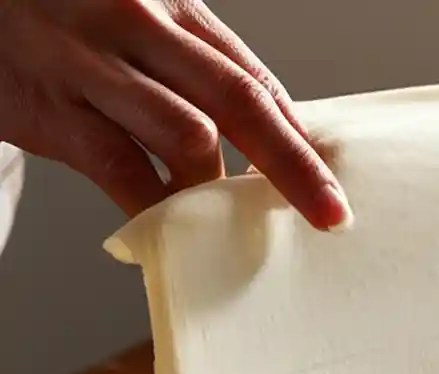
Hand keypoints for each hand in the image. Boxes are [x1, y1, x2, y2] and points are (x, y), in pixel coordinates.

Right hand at [0, 0, 349, 229]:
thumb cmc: (63, 20)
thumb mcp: (136, 20)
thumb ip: (193, 66)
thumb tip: (269, 132)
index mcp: (173, 6)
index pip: (255, 76)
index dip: (299, 136)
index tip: (332, 182)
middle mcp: (140, 25)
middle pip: (241, 102)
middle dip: (294, 166)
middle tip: (329, 214)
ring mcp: (93, 66)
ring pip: (187, 137)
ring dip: (216, 190)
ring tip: (222, 220)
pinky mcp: (51, 109)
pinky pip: (121, 169)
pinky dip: (153, 209)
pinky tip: (166, 232)